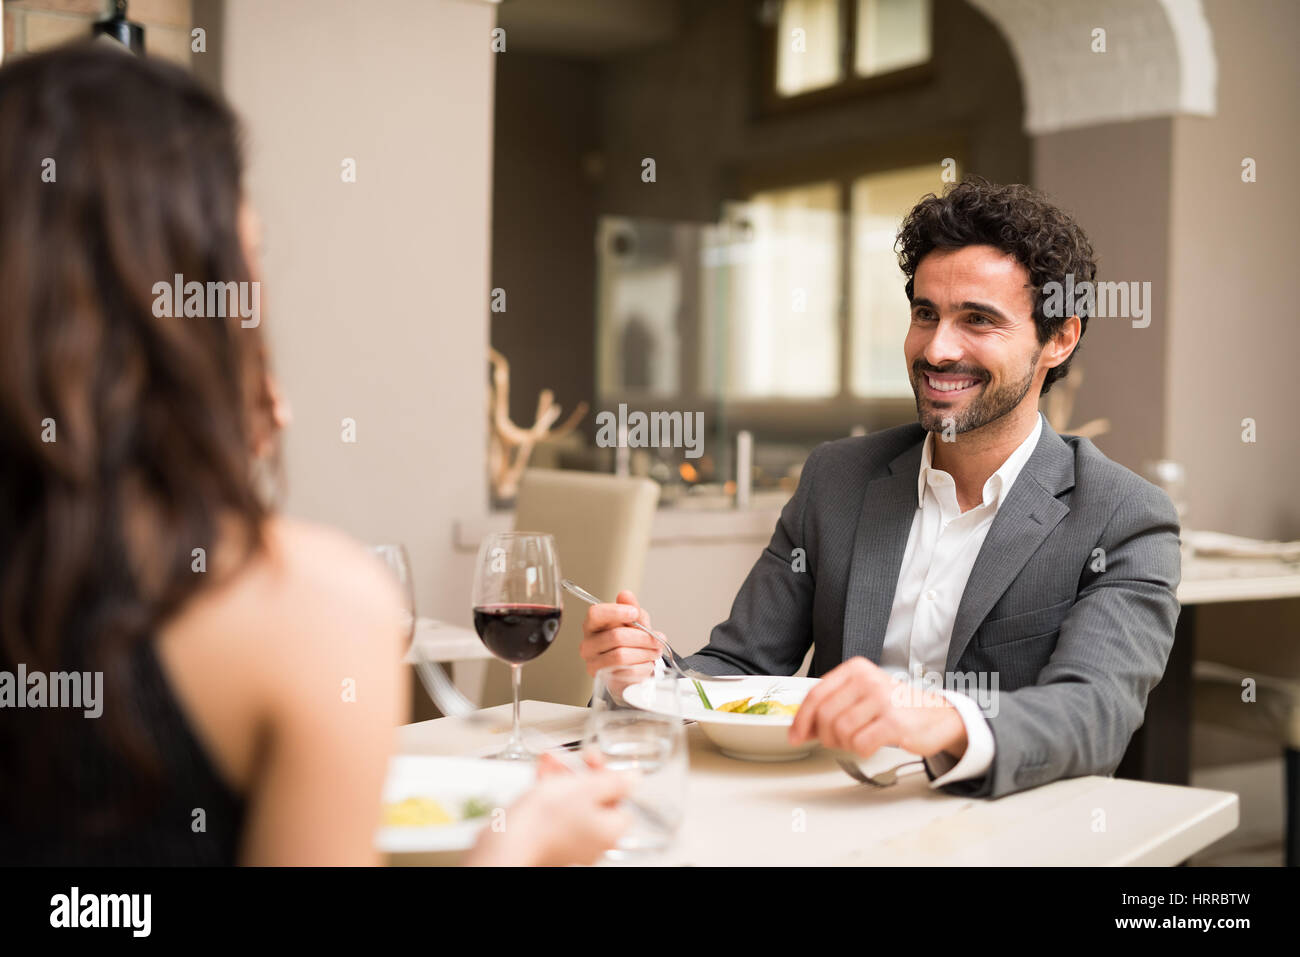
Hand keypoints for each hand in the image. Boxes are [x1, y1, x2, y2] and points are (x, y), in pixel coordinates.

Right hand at [465, 754, 631, 865]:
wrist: (507, 841)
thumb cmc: (546, 819)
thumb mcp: (586, 787)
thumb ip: (614, 782)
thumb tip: (634, 779)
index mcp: (610, 831)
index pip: (622, 801)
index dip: (609, 778)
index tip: (595, 762)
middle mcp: (594, 841)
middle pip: (596, 800)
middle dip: (581, 773)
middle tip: (573, 757)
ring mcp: (571, 843)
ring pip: (573, 802)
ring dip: (563, 776)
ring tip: (551, 758)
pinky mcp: (549, 841)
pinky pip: (555, 812)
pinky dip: (550, 791)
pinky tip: (542, 771)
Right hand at [578, 589, 664, 677]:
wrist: (629, 668)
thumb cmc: (628, 642)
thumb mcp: (634, 621)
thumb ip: (631, 608)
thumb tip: (625, 595)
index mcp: (592, 626)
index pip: (596, 614)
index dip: (616, 612)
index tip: (634, 613)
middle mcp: (588, 645)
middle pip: (615, 636)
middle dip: (643, 637)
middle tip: (657, 639)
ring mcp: (593, 664)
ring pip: (622, 655)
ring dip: (645, 653)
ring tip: (655, 651)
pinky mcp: (604, 681)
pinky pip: (627, 673)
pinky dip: (643, 667)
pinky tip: (647, 664)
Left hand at [788, 657, 966, 760]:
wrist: (939, 716)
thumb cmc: (897, 707)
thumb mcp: (862, 695)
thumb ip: (832, 706)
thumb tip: (800, 728)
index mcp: (856, 669)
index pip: (816, 694)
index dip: (801, 719)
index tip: (795, 736)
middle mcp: (868, 679)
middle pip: (824, 715)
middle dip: (824, 736)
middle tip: (836, 741)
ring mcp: (882, 699)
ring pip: (840, 731)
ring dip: (844, 744)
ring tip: (858, 740)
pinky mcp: (894, 721)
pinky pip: (860, 744)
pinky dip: (861, 750)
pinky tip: (871, 744)